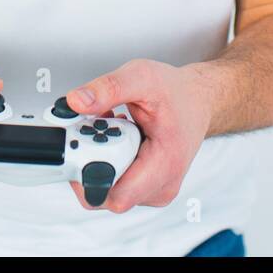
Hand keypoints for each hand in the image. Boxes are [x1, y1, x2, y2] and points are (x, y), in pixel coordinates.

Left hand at [63, 59, 212, 212]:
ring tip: (110, 127)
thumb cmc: (177, 93)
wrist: (196, 100)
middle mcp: (160, 185)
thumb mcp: (142, 77)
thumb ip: (108, 88)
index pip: (115, 195)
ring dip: (97, 158)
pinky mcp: (145, 186)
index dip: (89, 175)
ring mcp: (153, 189)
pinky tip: (115, 137)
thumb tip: (76, 102)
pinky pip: (113, 182)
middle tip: (95, 126)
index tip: (82, 143)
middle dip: (90, 158)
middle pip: (104, 192)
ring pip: (106, 188)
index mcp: (165, 164)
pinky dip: (106, 159)